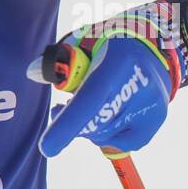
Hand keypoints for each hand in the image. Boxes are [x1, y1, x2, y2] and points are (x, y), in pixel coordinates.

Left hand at [29, 10, 178, 156]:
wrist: (152, 43)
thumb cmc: (109, 41)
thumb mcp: (83, 41)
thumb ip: (58, 59)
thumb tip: (32, 74)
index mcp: (116, 62)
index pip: (90, 100)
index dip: (68, 125)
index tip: (48, 148)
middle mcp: (139, 86)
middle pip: (95, 123)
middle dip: (71, 122)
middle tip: (59, 108)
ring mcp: (151, 106)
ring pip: (106, 135)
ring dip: (88, 126)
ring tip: (85, 107)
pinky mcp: (155, 120)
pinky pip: (122, 142)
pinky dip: (108, 131)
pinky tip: (106, 113)